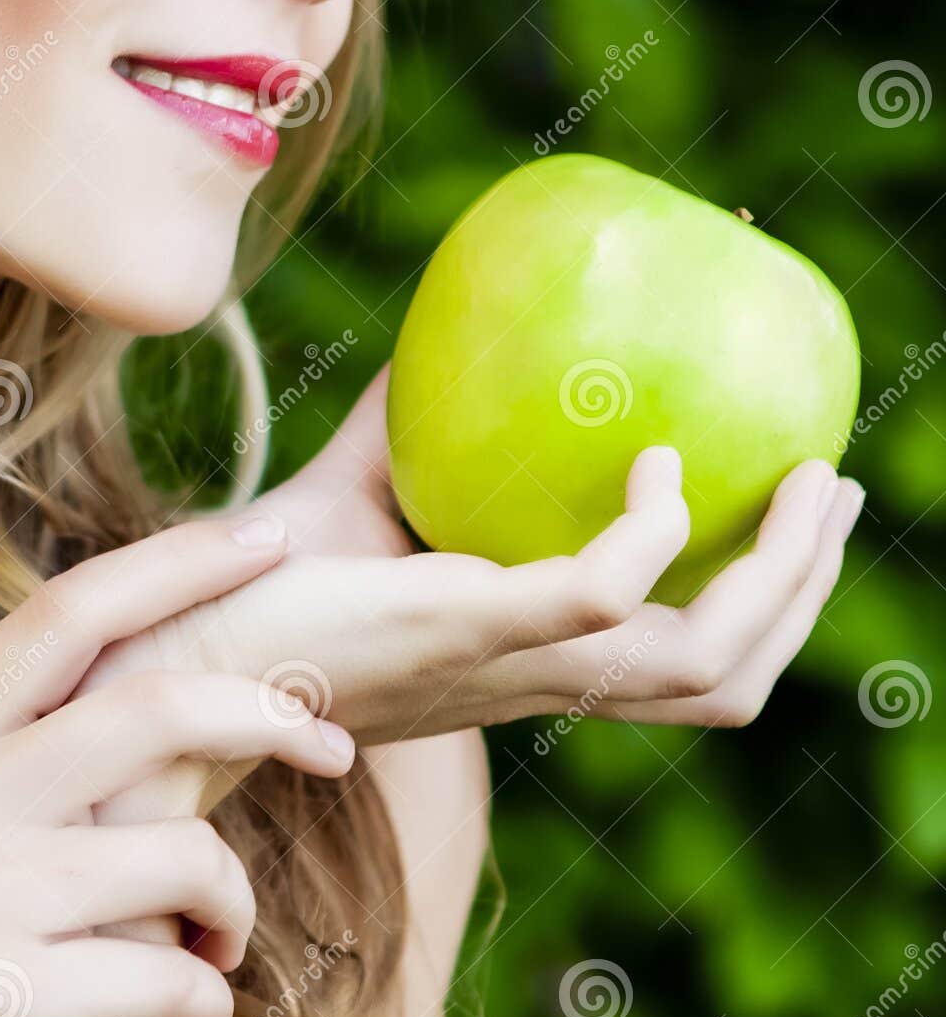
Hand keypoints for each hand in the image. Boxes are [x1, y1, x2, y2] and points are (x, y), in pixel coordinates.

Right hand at [0, 516, 355, 1016]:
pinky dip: (207, 1003)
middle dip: (268, 712)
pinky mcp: (8, 1001)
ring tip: (213, 950)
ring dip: (232, 909)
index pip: (63, 617)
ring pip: (188, 856)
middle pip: (153, 709)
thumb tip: (144, 711)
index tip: (264, 536)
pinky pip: (178, 983)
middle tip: (335, 745)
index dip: (174, 563)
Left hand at [76, 367, 861, 943]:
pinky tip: (647, 463)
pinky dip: (654, 526)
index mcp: (529, 664)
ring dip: (777, 570)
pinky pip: (610, 589)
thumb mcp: (362, 494)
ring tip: (802, 477)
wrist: (185, 645)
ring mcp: (512, 663)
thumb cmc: (268, 583)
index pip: (682, 676)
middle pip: (728, 680)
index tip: (787, 515)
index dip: (759, 612)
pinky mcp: (471, 624)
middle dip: (802, 592)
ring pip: (705, 655)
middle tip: (831, 490)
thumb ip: (408, 426)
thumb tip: (434, 335)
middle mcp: (538, 681)